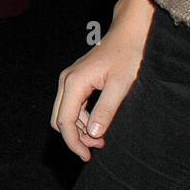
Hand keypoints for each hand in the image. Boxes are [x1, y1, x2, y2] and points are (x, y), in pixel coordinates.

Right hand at [50, 0, 154, 160]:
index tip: (87, 157)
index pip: (64, 121)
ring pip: (66, 113)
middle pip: (60, 119)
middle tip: (98, 147)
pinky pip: (73, 105)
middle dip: (76, 137)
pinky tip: (100, 123)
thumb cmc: (128, 54)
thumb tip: (95, 133)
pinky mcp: (78, 80)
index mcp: (74, 83)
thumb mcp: (121, 85)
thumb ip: (106, 109)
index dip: (73, 142)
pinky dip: (83, 118)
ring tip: (104, 137)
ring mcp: (70, 80)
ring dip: (81, 128)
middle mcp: (66, 81)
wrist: (130, 32)